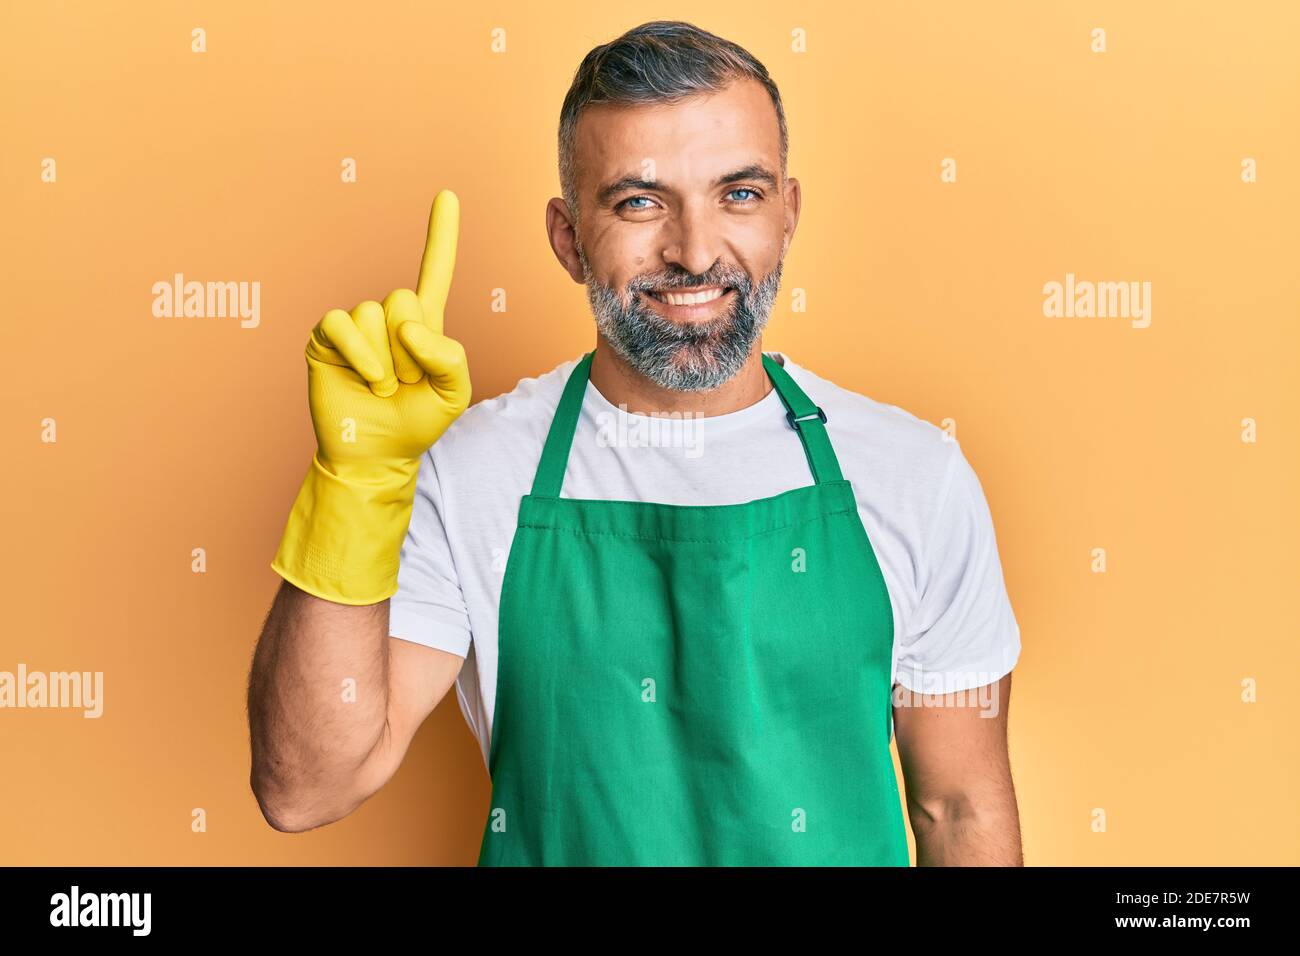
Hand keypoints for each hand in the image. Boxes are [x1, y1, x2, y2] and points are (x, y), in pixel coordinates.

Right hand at [271, 191, 471, 604]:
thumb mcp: (454, 394)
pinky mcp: (327, 338)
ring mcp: (356, 327)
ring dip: (387, 361)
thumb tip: (409, 327)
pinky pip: (344, 325)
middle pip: (404, 299)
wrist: (377, 454)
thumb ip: (451, 357)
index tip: (447, 195)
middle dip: (412, 350)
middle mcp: (388, 318)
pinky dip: (362, 354)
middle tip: (407, 381)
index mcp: (424, 324)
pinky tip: (368, 380)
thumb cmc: (416, 423)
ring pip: (375, 315)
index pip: (435, 272)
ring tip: (385, 387)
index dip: (441, 235)